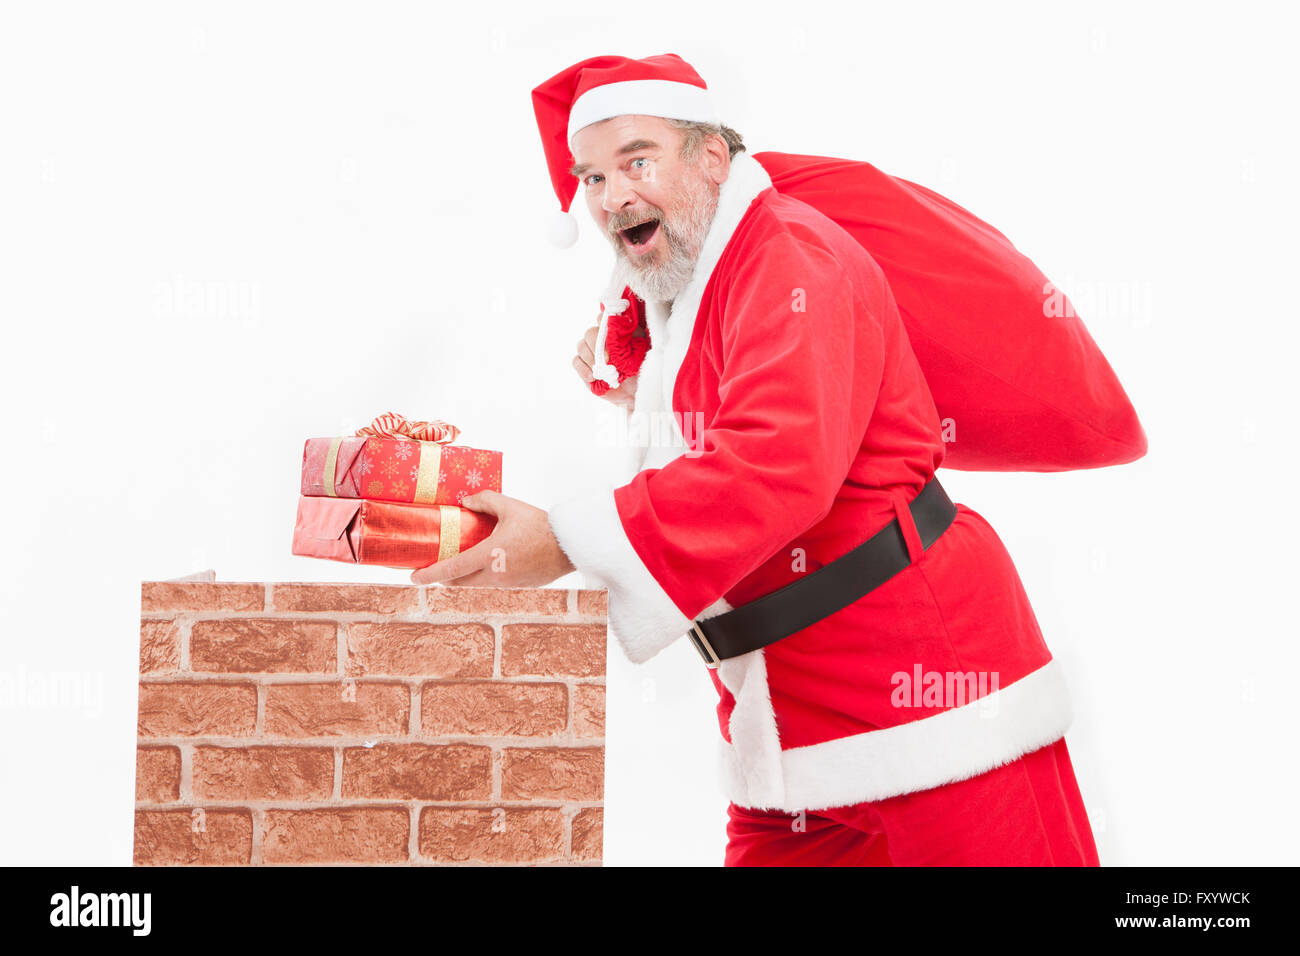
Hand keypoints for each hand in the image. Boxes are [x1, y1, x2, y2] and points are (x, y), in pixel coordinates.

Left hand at [409, 490, 575, 586]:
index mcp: (489, 555)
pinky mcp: (518, 586)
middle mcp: (495, 575)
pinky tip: (486, 564)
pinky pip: (493, 583)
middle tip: (432, 568)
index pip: (452, 569)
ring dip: (464, 576)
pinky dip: (483, 576)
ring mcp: (507, 584)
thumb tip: (464, 501)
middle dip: (444, 576)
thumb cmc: (540, 524)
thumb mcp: (510, 507)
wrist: (569, 545)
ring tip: (457, 564)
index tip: (413, 577)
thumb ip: (484, 501)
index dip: (429, 574)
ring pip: (476, 584)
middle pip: (459, 581)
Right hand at [574, 325, 637, 408]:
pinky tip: (592, 376)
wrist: (634, 390)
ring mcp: (590, 352)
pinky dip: (583, 369)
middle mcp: (600, 339)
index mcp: (614, 331)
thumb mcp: (642, 352)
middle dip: (597, 344)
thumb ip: (634, 339)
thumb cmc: (640, 369)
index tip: (610, 332)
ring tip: (602, 370)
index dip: (604, 322)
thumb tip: (626, 327)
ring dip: (590, 358)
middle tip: (608, 358)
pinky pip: (576, 362)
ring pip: (581, 346)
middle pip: (590, 332)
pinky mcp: (584, 366)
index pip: (604, 319)